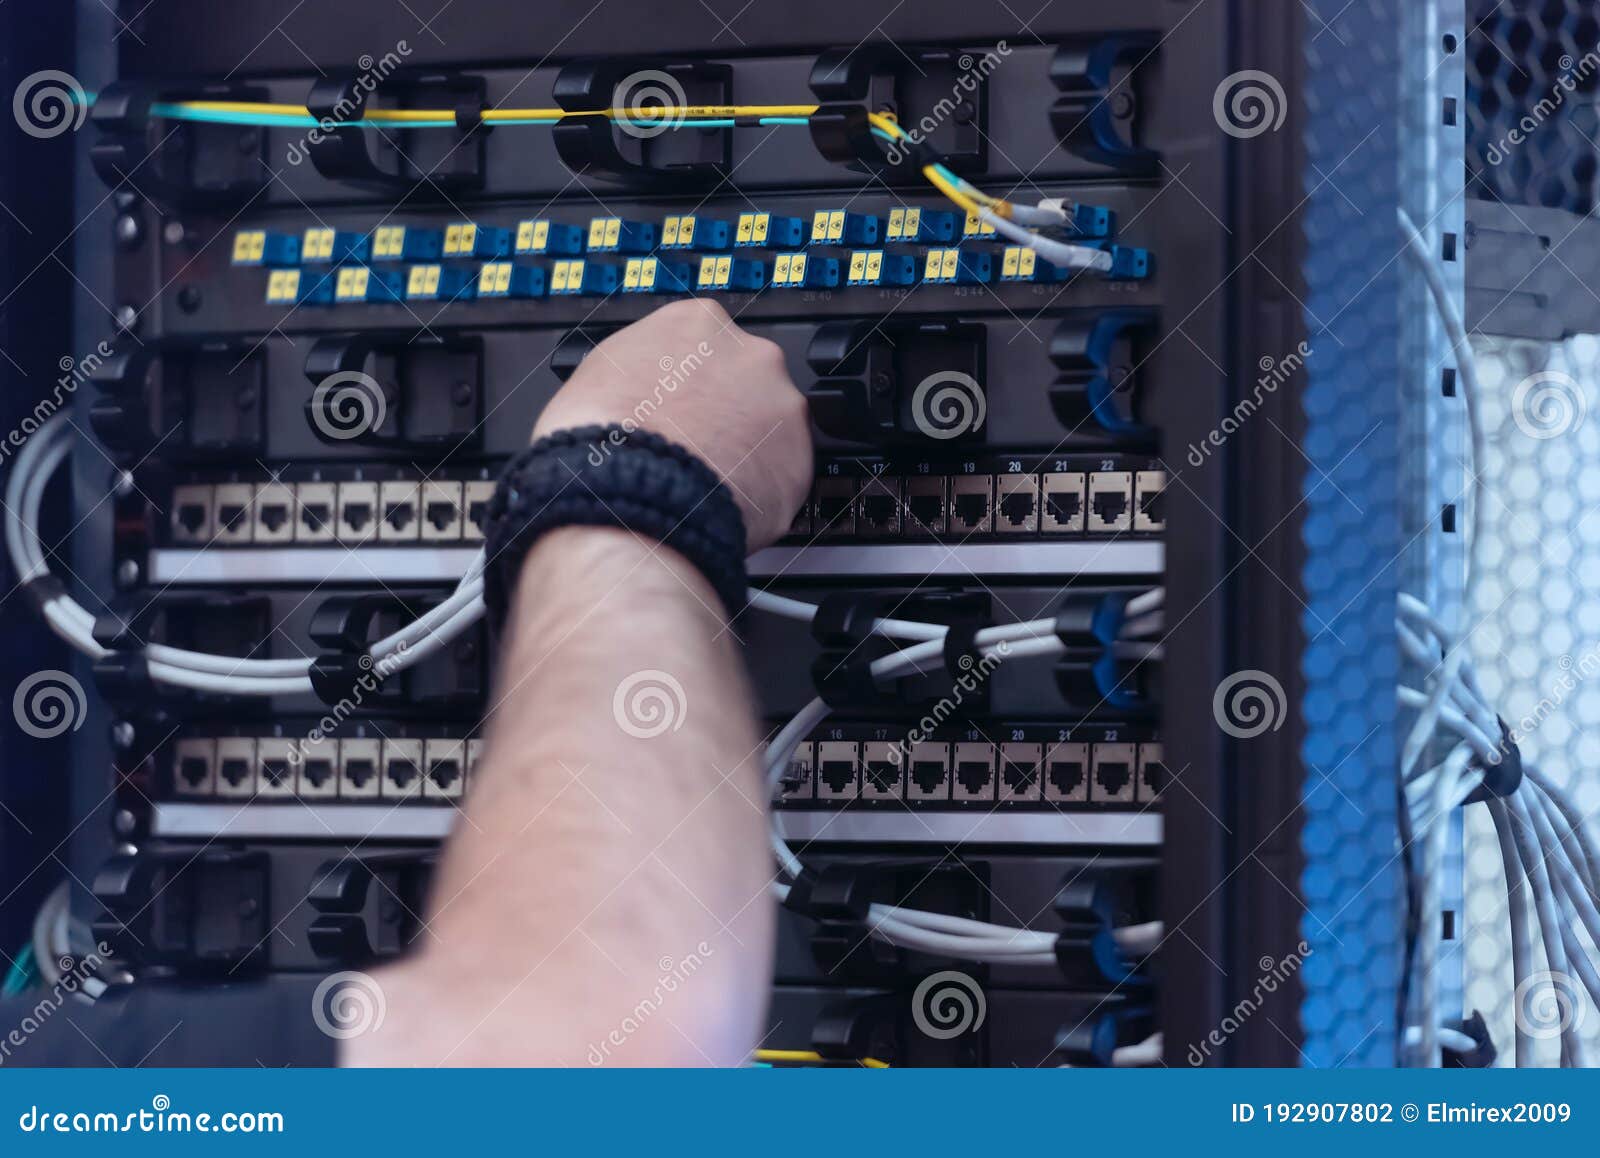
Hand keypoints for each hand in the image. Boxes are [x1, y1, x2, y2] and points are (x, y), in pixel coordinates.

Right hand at [532, 299, 812, 551]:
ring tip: (708, 482)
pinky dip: (760, 492)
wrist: (626, 498)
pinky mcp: (799, 461)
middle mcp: (752, 354)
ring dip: (747, 452)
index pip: (706, 345)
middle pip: (746, 383)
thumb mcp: (600, 372)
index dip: (691, 383)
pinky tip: (725, 504)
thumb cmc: (601, 440)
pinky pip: (782, 477)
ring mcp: (782, 407)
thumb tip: (643, 385)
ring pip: (770, 430)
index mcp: (699, 323)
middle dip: (727, 414)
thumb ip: (641, 365)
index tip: (683, 405)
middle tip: (696, 446)